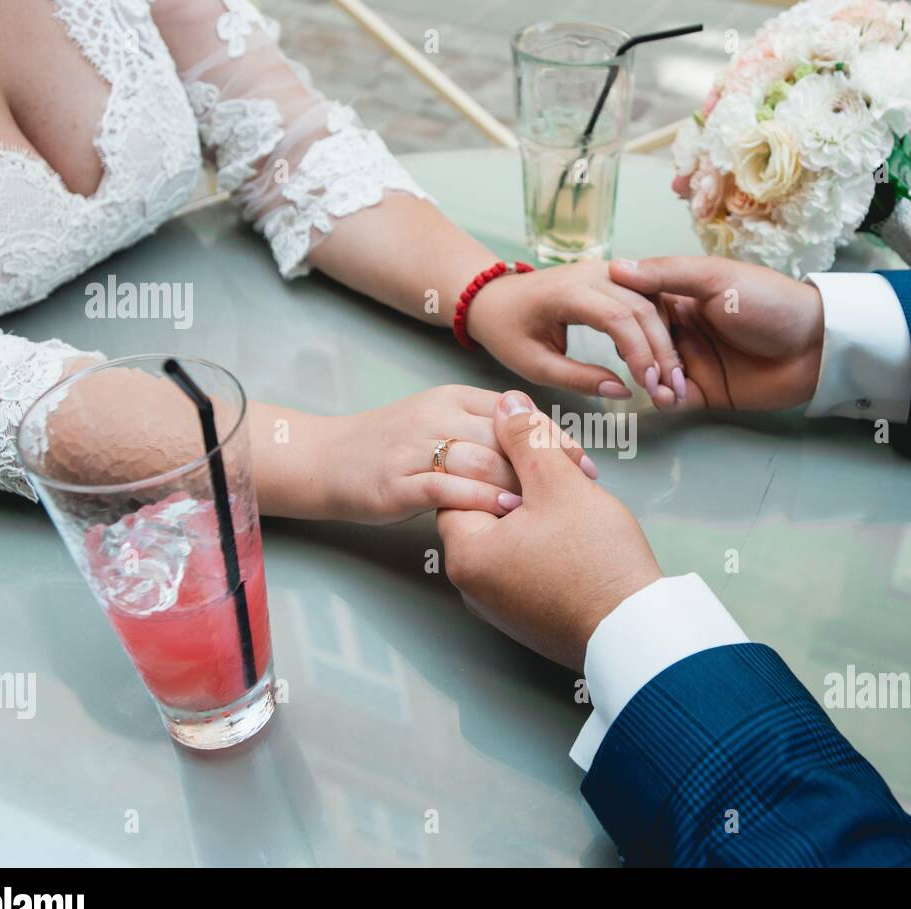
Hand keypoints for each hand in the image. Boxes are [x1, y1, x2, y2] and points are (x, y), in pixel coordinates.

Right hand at [301, 385, 593, 524]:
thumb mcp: (439, 423)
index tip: (585, 463)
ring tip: (552, 505)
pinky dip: (482, 497)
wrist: (325, 460)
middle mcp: (437, 416)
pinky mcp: (398, 480)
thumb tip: (540, 448)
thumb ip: (484, 429)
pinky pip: (448, 486)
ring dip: (521, 481)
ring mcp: (415, 447)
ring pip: (481, 458)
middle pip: (506, 434)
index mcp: (453, 398)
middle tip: (581, 488)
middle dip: (549, 462)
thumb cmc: (390, 448)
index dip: (554, 437)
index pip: (516, 411)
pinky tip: (508, 509)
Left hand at [437, 390, 661, 670]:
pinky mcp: (525, 620)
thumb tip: (506, 404)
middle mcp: (470, 586)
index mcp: (465, 553)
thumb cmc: (597, 561)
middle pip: (485, 511)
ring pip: (507, 540)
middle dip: (523, 488)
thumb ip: (527, 438)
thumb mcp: (560, 484)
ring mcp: (497, 608)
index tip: (539, 458)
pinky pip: (523, 569)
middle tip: (565, 481)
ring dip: (537, 518)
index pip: (462, 484)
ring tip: (577, 512)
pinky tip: (579, 543)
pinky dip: (545, 549)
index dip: (502, 459)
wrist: (637, 632)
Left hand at [466, 260, 683, 404]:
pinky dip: (656, 325)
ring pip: (651, 299)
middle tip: (671, 387)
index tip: (651, 386)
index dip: (641, 353)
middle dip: (661, 349)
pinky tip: (656, 355)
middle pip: (643, 306)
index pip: (618, 318)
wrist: (494, 298)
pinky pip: (644, 296)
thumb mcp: (534, 365)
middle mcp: (591, 272)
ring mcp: (603, 269)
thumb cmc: (508, 331)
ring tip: (669, 375)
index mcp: (568, 292)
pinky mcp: (611, 275)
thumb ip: (578, 379)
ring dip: (664, 337)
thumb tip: (623, 392)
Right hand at [608, 257, 824, 410]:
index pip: (638, 305)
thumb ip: (667, 274)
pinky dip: (667, 399)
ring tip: (656, 383)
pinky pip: (675, 399)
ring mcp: (694, 362)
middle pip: (641, 342)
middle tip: (635, 360)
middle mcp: (683, 329)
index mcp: (683, 296)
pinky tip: (670, 396)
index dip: (623, 315)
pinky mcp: (707, 391)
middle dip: (635, 354)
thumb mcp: (716, 278)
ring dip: (650, 379)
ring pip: (654, 374)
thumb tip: (616, 267)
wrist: (815, 345)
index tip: (611, 322)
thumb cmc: (770, 302)